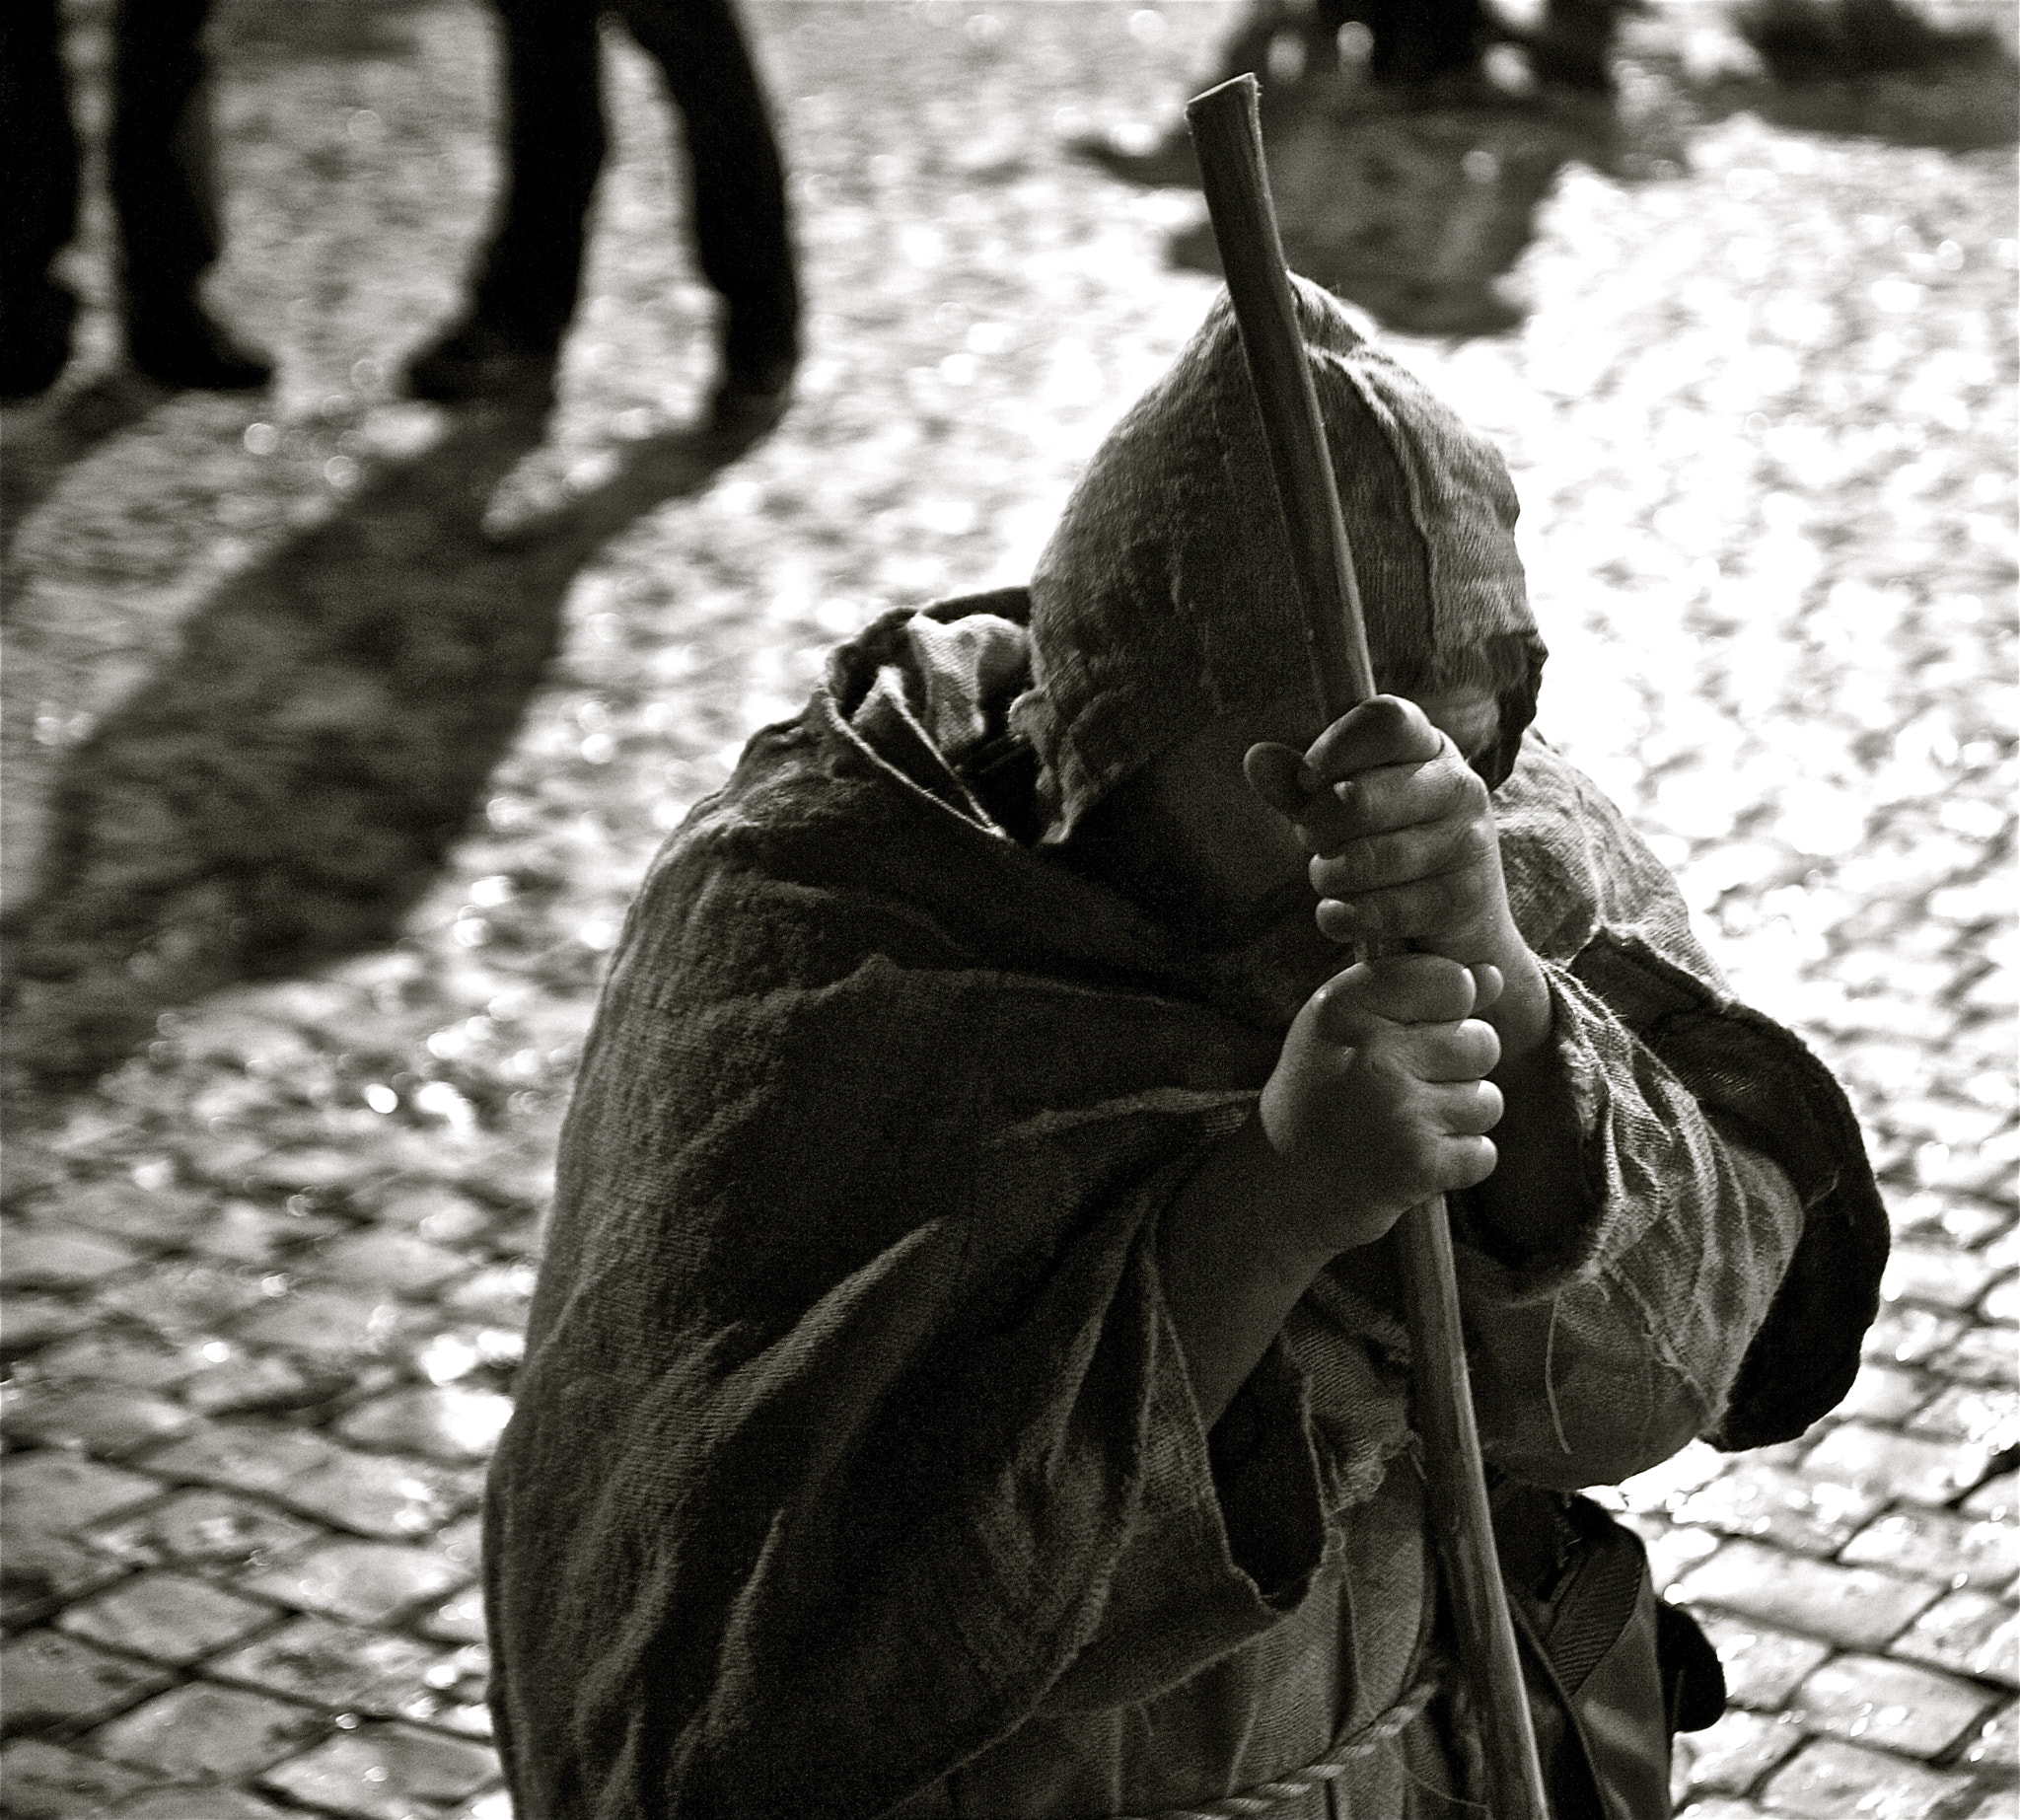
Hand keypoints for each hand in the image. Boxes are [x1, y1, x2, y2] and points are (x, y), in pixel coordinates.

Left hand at [1243, 695, 1515, 965]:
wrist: (1455, 923)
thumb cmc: (1386, 848)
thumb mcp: (1342, 809)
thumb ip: (1299, 787)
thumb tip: (1255, 758)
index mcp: (1426, 747)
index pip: (1383, 721)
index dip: (1333, 749)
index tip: (1307, 781)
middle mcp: (1459, 786)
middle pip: (1356, 798)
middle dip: (1317, 828)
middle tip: (1316, 840)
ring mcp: (1467, 843)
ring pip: (1362, 860)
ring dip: (1328, 875)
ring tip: (1333, 877)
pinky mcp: (1463, 901)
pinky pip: (1377, 910)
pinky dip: (1341, 916)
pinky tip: (1341, 912)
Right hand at [1259, 951, 1503, 1261]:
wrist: (1276, 1188)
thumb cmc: (1321, 1096)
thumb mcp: (1346, 1027)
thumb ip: (1417, 992)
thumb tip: (1493, 974)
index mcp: (1344, 1006)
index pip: (1451, 980)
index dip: (1446, 1009)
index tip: (1410, 1034)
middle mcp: (1370, 1051)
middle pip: (1481, 1042)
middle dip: (1457, 1070)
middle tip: (1402, 1091)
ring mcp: (1396, 1110)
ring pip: (1487, 1100)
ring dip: (1456, 1122)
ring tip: (1404, 1127)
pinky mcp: (1418, 1164)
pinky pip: (1482, 1153)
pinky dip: (1454, 1165)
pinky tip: (1410, 1162)